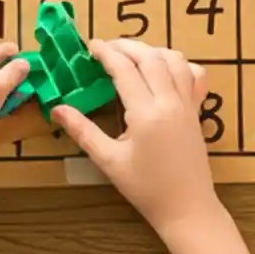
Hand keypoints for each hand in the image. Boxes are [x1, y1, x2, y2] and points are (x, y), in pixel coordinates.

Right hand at [51, 39, 219, 237]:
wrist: (186, 207)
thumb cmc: (145, 188)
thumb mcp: (109, 161)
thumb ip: (84, 131)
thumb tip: (57, 109)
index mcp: (146, 113)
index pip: (125, 70)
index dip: (106, 53)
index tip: (91, 47)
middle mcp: (170, 102)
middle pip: (150, 57)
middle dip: (127, 46)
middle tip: (107, 47)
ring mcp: (188, 105)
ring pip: (176, 60)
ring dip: (153, 50)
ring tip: (133, 55)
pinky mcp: (197, 111)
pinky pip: (196, 76)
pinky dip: (181, 65)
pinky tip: (166, 70)